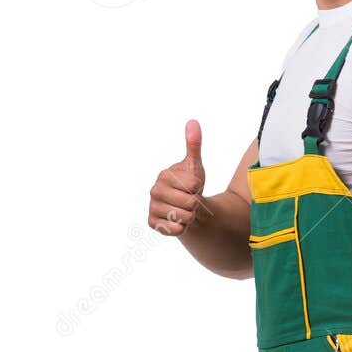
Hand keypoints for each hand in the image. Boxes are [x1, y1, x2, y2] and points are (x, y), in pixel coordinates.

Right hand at [148, 120, 206, 235]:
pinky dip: (181, 228)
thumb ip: (193, 145)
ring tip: (184, 210)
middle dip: (195, 204)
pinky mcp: (152, 223)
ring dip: (189, 216)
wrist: (185, 206)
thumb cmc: (189, 184)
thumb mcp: (194, 165)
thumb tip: (192, 122)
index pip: (193, 186)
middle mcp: (154, 191)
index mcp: (164, 175)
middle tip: (189, 200)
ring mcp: (152, 207)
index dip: (198, 188)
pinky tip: (178, 220)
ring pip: (184, 218)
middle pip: (190, 203)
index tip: (192, 187)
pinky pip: (175, 230)